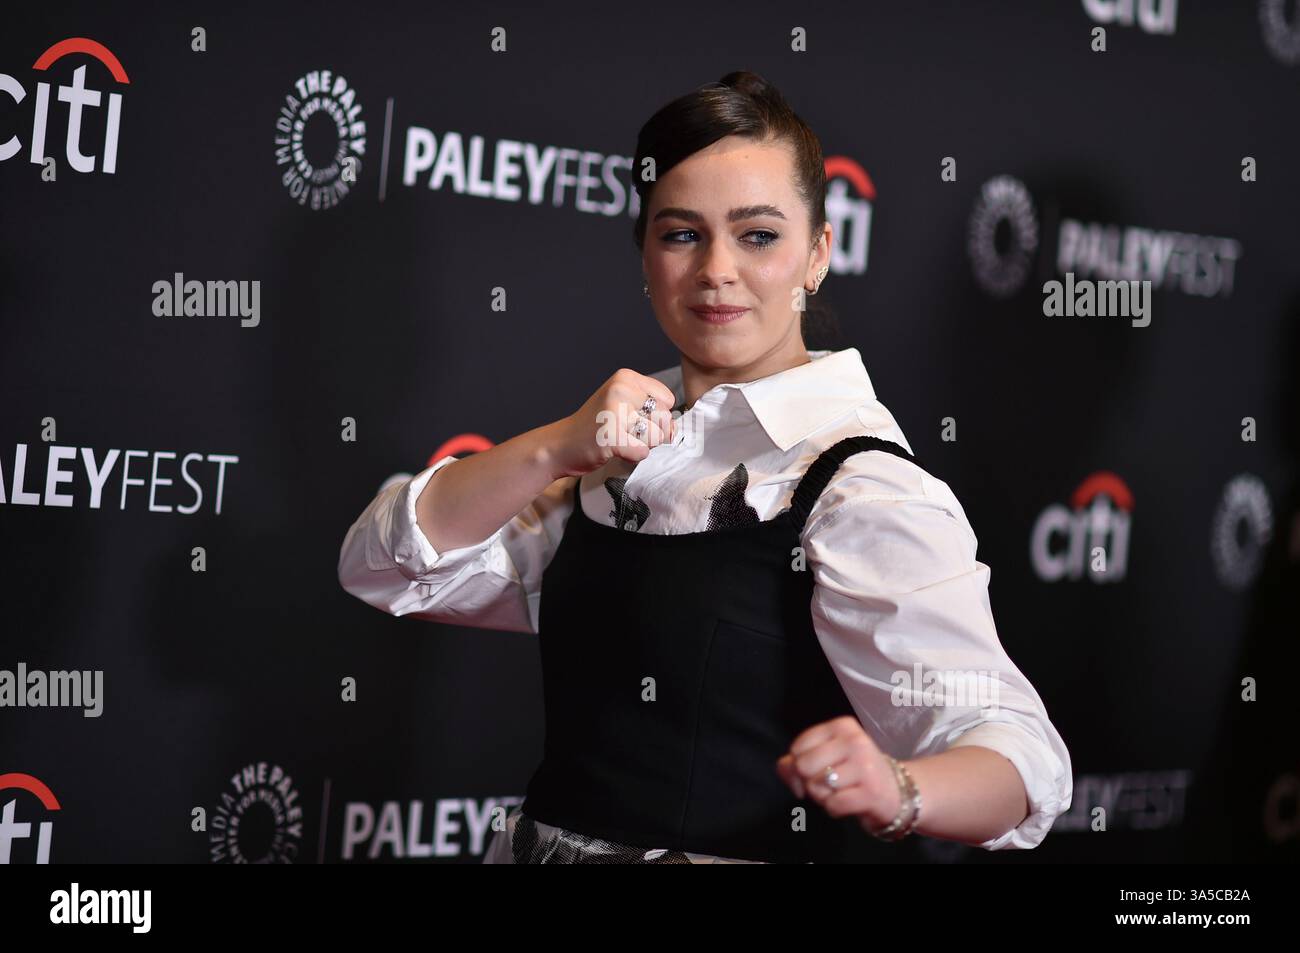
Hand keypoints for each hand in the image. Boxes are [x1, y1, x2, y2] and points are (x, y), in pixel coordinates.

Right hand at [544, 369, 677, 478]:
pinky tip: (613, 448)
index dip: (656, 415)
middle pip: (664, 418)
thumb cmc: (595, 426)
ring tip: (618, 438)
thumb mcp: (624, 405)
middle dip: (650, 432)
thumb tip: (674, 429)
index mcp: (626, 377)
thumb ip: (652, 411)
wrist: (560, 445)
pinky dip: (631, 456)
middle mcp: (621, 389)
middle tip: (623, 431)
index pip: (668, 399)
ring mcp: (615, 412)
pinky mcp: (611, 436)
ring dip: (641, 445)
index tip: (633, 418)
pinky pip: (642, 452)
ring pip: (656, 437)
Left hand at [775, 715, 902, 834]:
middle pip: (804, 766)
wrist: (896, 792)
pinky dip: (834, 810)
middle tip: (829, 784)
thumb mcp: (826, 758)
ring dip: (823, 797)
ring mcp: (865, 766)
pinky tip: (848, 803)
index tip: (815, 772)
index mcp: (842, 726)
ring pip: (817, 787)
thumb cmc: (854, 773)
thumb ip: (795, 761)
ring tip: (841, 792)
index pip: (798, 747)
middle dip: (810, 782)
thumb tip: (784, 767)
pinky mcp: (871, 792)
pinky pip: (832, 805)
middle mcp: (855, 741)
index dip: (797, 766)